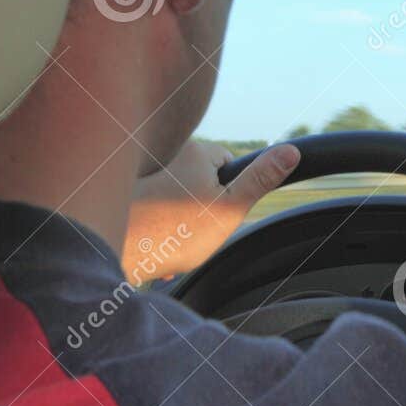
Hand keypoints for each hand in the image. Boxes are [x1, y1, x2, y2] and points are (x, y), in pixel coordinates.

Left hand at [122, 139, 299, 281]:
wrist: (114, 254)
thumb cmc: (173, 234)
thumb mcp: (229, 208)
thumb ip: (260, 179)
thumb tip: (291, 151)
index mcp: (192, 152)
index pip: (226, 163)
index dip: (228, 191)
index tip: (218, 211)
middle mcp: (163, 154)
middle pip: (199, 181)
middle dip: (201, 209)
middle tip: (195, 234)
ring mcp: (141, 174)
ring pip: (175, 197)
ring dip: (178, 222)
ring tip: (172, 245)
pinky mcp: (125, 195)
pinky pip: (152, 208)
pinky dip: (156, 227)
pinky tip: (154, 247)